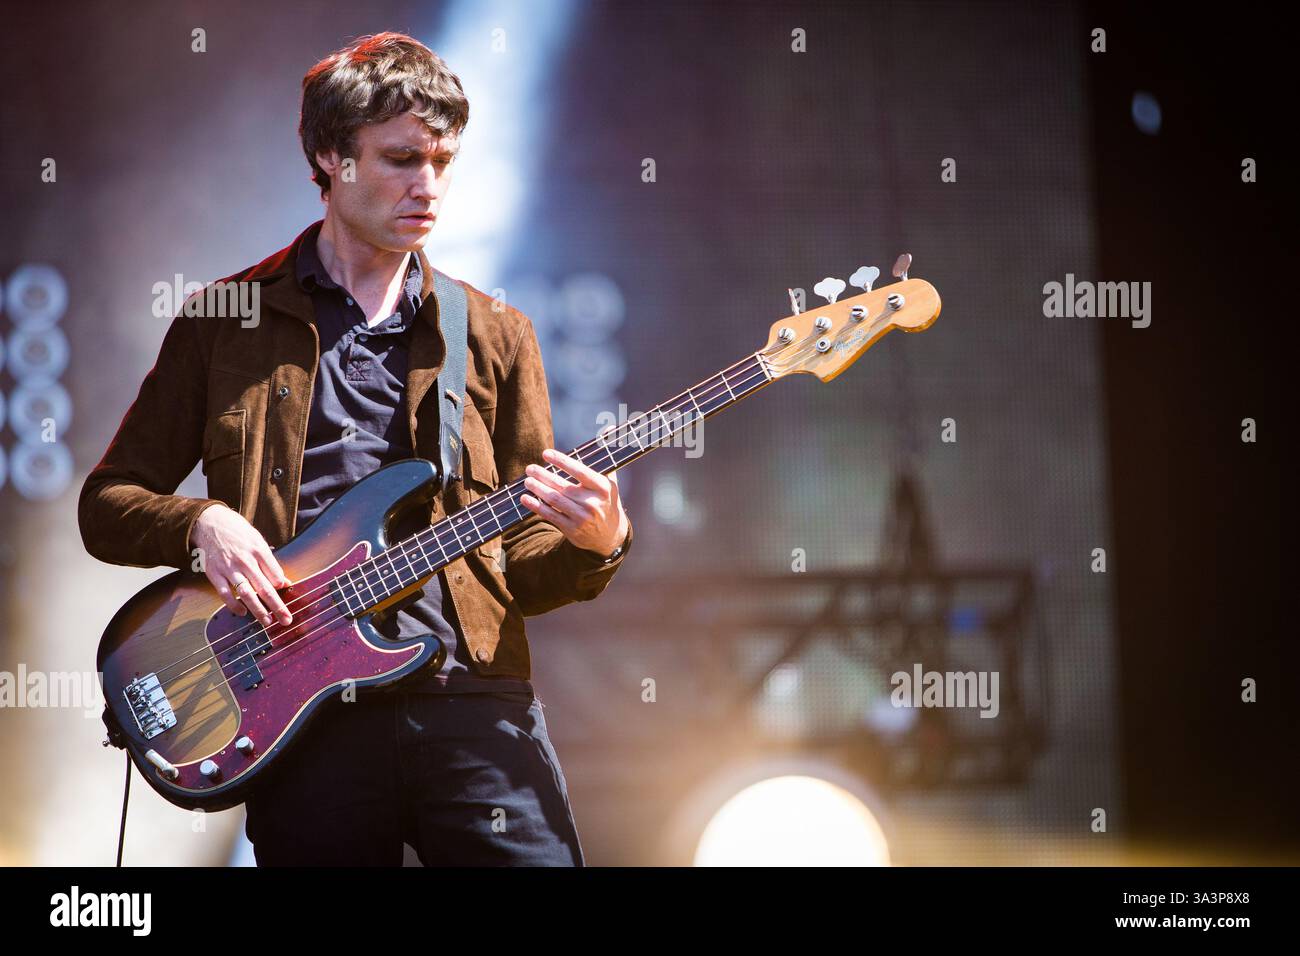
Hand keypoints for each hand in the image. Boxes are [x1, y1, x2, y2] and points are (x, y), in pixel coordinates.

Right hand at [190, 504, 293, 626]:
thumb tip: (284, 581)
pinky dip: (234, 605)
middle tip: (286, 620)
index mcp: (258, 550)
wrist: (209, 522)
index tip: (288, 594)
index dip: (282, 586)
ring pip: (246, 593)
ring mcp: (229, 568)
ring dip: (258, 610)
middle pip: (264, 587)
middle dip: (277, 606)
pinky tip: (242, 612)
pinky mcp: (214, 574)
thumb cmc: (237, 532)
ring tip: (267, 622)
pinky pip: (226, 594)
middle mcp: (245, 560)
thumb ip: (270, 562)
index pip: (275, 574)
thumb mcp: (258, 540)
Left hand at [521, 448, 628, 556]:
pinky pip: (550, 515)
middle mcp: (592, 502)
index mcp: (603, 487)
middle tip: (530, 468)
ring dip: (537, 489)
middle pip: (562, 485)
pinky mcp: (572, 529)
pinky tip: (525, 498)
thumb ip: (605, 459)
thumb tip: (609, 427)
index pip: (579, 471)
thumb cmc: (606, 502)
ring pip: (554, 500)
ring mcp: (581, 517)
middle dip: (542, 475)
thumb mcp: (611, 483)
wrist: (610, 536)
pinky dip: (535, 506)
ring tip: (527, 481)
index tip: (546, 454)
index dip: (561, 461)